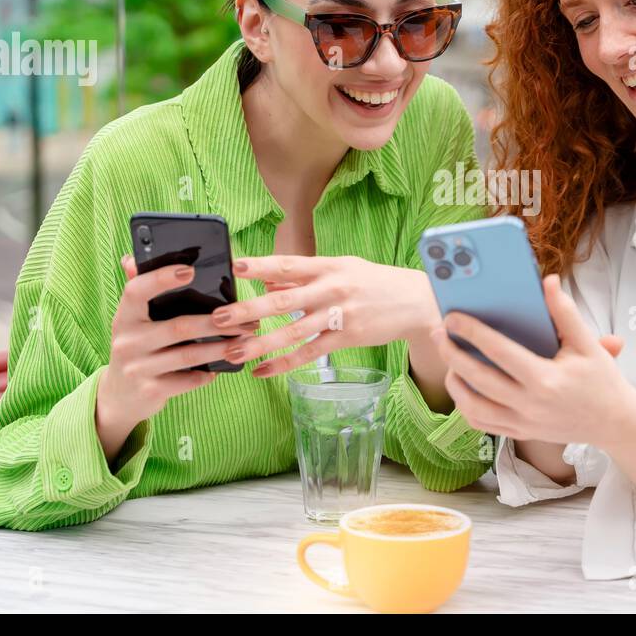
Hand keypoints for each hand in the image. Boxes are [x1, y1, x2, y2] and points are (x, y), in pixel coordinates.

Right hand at [97, 256, 257, 443]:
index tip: (190, 270)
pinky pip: (189, 380)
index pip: (136, 291)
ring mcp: (137, 368)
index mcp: (123, 317)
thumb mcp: (131, 321)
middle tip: (246, 318)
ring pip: (189, 354)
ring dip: (222, 347)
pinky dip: (209, 372)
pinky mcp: (151, 391)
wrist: (119, 396)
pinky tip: (224, 364)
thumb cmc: (136, 348)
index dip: (161, 278)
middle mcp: (127, 341)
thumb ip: (138, 292)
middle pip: (178, 326)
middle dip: (217, 322)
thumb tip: (132, 258)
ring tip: (246, 340)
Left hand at [212, 255, 439, 378]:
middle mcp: (332, 289)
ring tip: (232, 352)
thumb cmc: (374, 282)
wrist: (416, 302)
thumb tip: (268, 282)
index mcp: (328, 266)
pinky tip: (262, 371)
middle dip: (249, 310)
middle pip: (284, 300)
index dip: (261, 265)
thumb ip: (304, 277)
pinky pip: (310, 353)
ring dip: (260, 343)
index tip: (235, 267)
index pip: (289, 264)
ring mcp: (340, 315)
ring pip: (293, 332)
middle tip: (219, 318)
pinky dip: (284, 364)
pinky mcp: (347, 339)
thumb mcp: (342, 268)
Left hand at [429, 274, 635, 447]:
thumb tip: (548, 282)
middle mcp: (529, 405)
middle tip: (438, 332)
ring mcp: (523, 423)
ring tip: (448, 359)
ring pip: (473, 407)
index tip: (452, 316)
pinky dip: (466, 406)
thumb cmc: (602, 381)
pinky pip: (482, 424)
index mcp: (545, 379)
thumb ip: (565, 313)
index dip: (472, 332)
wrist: (614, 424)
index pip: (499, 352)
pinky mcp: (520, 434)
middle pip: (478, 379)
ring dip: (455, 382)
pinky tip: (462, 386)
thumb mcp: (588, 345)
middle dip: (452, 353)